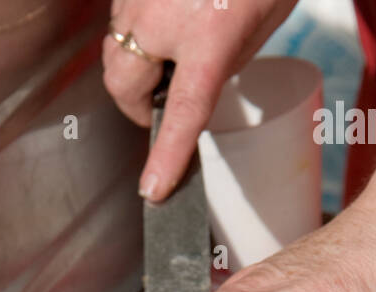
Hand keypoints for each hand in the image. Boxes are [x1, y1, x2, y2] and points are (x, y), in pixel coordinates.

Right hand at [104, 0, 298, 200]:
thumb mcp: (259, 25)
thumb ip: (221, 61)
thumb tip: (192, 83)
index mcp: (208, 37)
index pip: (180, 114)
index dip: (166, 156)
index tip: (153, 190)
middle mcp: (163, 16)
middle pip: (122, 82)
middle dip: (135, 103)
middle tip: (158, 108)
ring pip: (116, 47)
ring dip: (134, 62)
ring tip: (168, 55)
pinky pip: (122, 13)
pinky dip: (135, 27)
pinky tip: (166, 18)